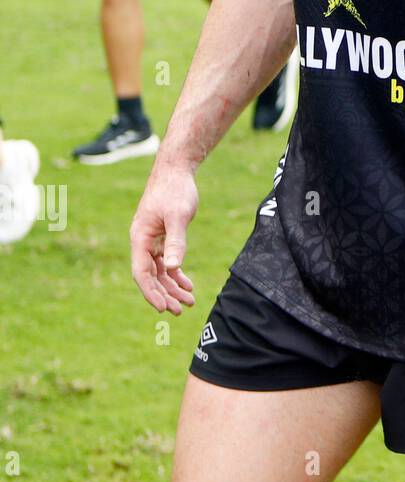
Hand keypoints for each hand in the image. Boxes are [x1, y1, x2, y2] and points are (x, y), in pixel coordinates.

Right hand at [130, 161, 197, 314]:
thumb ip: (176, 241)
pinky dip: (176, 274)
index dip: (151, 292)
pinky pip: (167, 262)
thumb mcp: (178, 216)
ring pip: (159, 271)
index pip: (141, 273)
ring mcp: (152, 241)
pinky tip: (187, 285)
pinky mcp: (163, 237)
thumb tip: (173, 268)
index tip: (163, 308)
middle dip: (163, 295)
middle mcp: (142, 242)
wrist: (176, 171)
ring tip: (188, 302)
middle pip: (150, 276)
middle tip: (180, 310)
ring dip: (172, 288)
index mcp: (140, 238)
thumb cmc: (175, 190)